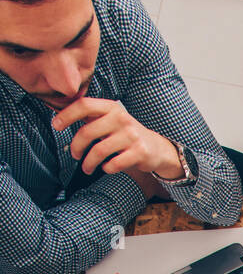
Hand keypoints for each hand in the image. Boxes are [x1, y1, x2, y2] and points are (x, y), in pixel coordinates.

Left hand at [52, 97, 184, 177]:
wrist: (156, 147)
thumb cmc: (125, 134)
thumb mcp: (110, 119)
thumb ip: (90, 117)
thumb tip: (59, 117)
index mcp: (110, 107)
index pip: (83, 105)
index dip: (66, 115)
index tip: (56, 126)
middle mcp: (121, 118)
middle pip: (87, 132)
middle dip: (76, 147)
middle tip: (74, 155)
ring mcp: (131, 136)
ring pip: (99, 151)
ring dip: (88, 163)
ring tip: (87, 167)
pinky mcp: (139, 153)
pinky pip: (113, 164)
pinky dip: (106, 169)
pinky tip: (107, 167)